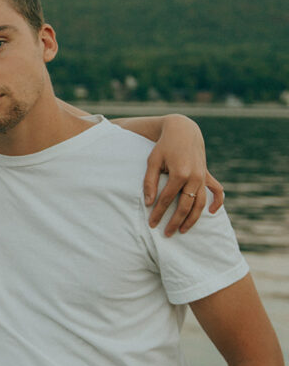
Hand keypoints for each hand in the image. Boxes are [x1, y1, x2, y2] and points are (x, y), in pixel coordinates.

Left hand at [144, 115, 223, 234]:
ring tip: (183, 230)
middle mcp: (194, 177)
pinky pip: (216, 190)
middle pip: (185, 206)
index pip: (167, 200)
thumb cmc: (164, 146)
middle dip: (175, 222)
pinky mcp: (207, 174)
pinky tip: (212, 212)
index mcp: (179, 174)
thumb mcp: (153, 161)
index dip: (158, 213)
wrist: (182, 131)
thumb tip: (148, 203)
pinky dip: (217, 202)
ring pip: (200, 204)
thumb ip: (150, 182)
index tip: (152, 224)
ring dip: (193, 219)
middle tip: (167, 234)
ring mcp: (203, 176)